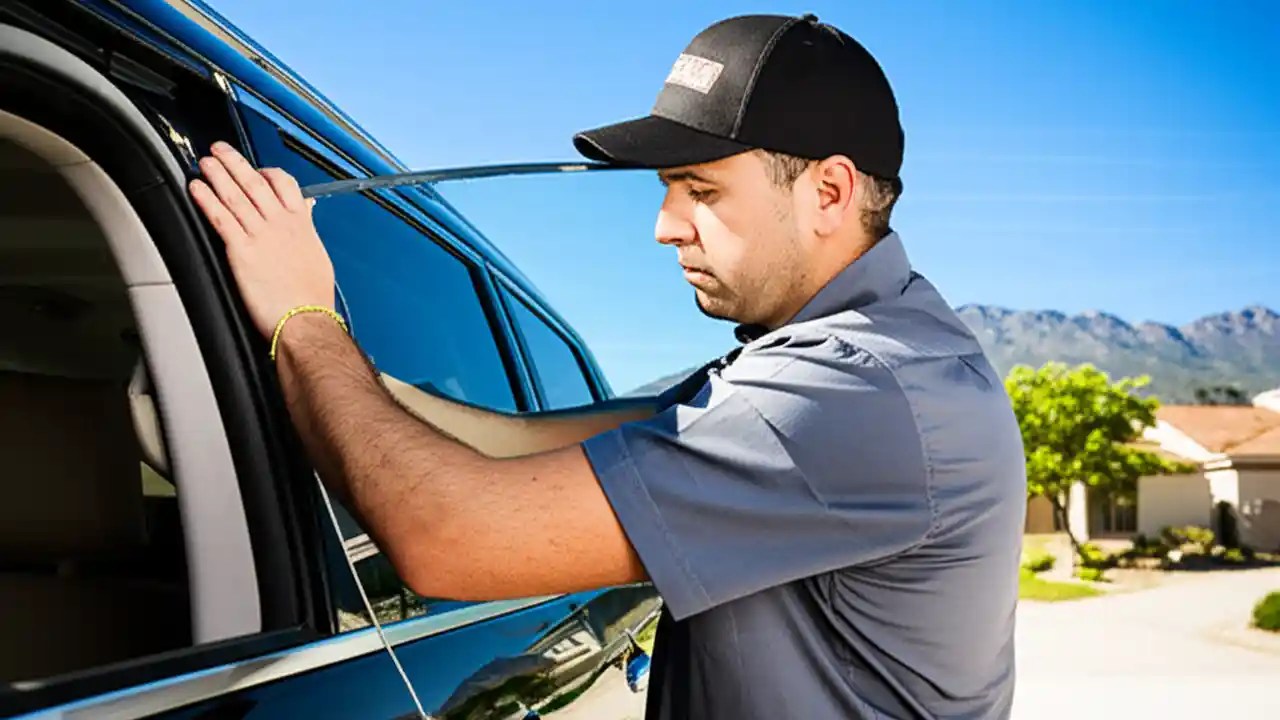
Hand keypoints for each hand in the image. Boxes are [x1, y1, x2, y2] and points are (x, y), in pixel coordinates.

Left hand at [189, 142, 334, 339]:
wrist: (305, 319)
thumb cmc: (313, 297)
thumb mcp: (318, 256)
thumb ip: (308, 230)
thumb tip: (308, 214)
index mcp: (300, 224)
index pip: (284, 185)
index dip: (267, 172)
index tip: (257, 170)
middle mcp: (280, 224)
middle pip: (254, 183)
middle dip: (235, 162)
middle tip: (220, 150)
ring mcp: (260, 235)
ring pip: (235, 195)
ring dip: (218, 175)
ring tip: (205, 162)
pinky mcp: (242, 251)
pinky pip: (221, 218)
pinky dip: (207, 200)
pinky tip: (197, 189)